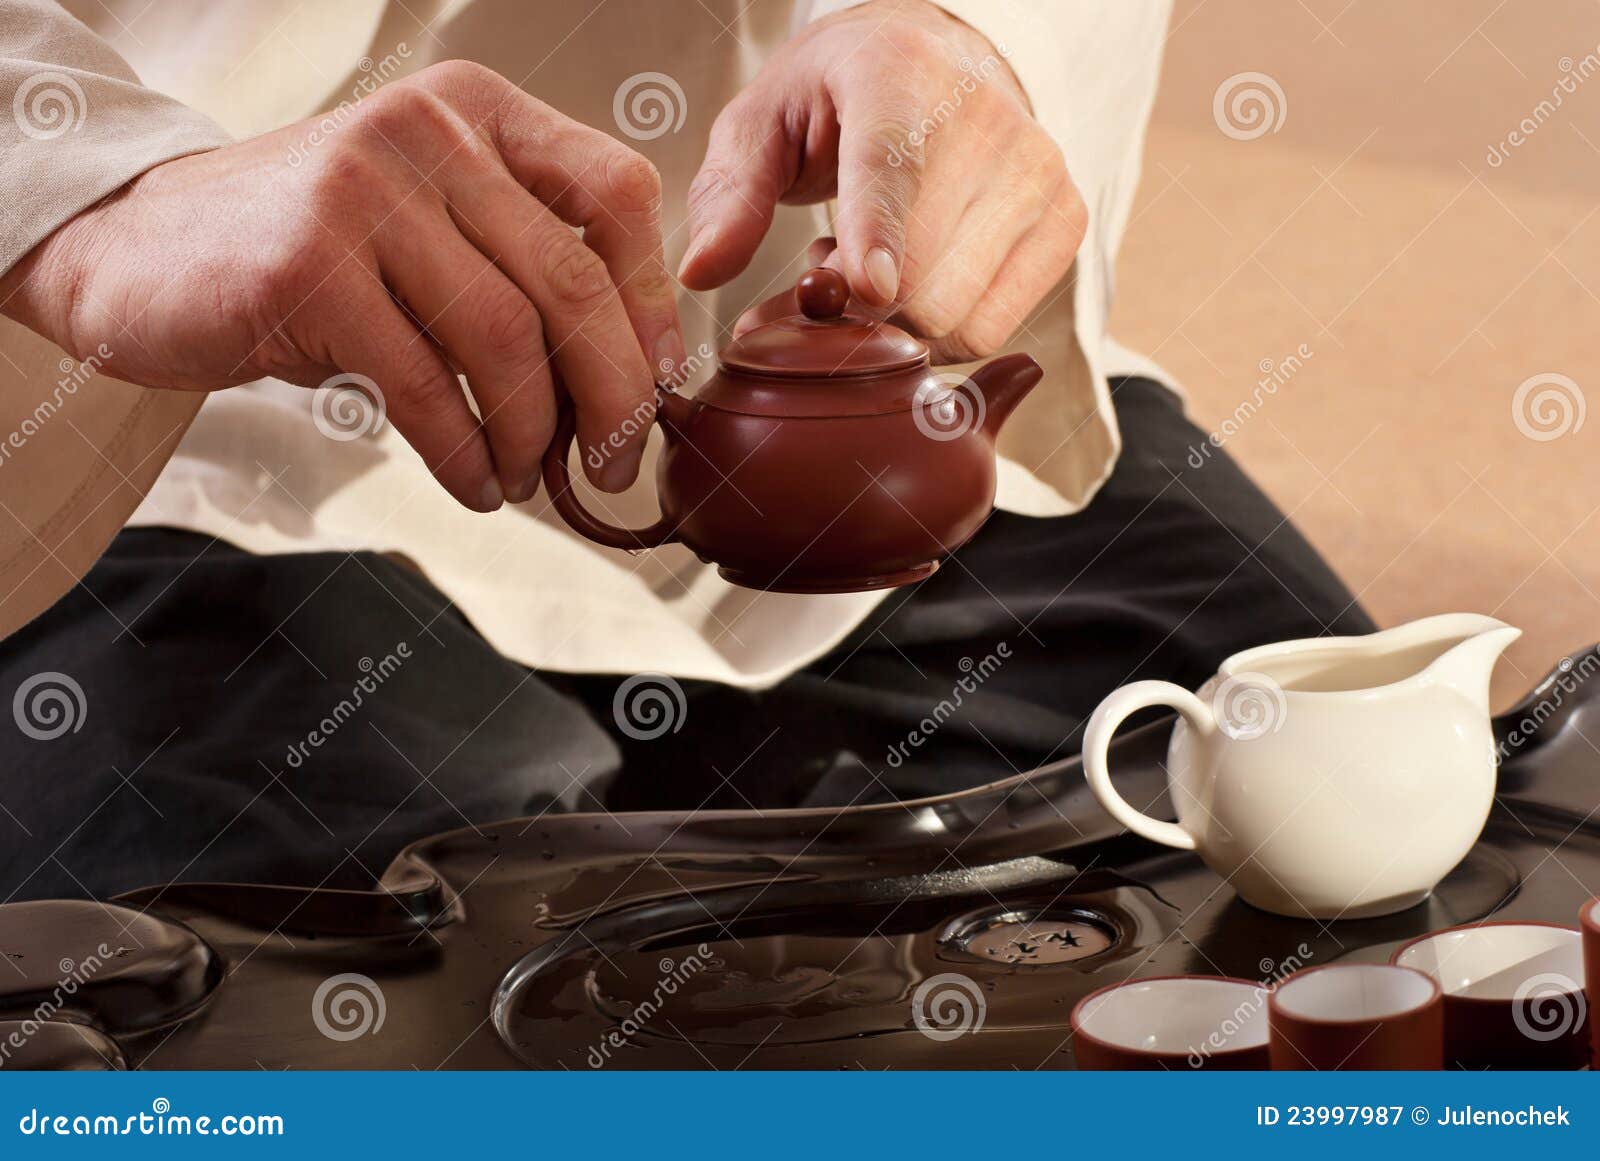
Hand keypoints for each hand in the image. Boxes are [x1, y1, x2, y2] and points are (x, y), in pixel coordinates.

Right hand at [0, 60, 683, 510]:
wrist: (139, 251)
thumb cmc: (311, 254)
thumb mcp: (429, 225)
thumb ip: (520, 263)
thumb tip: (633, 371)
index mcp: (477, 110)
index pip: (617, 193)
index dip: (652, 304)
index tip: (656, 386)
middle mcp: (428, 131)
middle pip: (573, 281)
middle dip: (611, 396)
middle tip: (611, 462)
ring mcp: (365, 189)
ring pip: (507, 340)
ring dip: (533, 435)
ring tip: (527, 479)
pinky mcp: (311, 265)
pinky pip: (427, 386)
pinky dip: (465, 454)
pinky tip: (475, 484)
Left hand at [680, 0, 1085, 363]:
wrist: (944, 62)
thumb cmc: (836, 100)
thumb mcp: (763, 124)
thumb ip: (730, 196)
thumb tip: (700, 272)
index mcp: (898, 73)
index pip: (892, 166)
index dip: (878, 233)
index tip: (866, 287)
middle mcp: (986, 117)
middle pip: (920, 277)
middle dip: (858, 310)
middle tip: (829, 272)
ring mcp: (1038, 170)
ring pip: (956, 315)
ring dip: (898, 321)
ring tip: (881, 264)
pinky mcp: (1065, 218)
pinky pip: (991, 328)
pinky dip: (945, 327)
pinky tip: (923, 276)